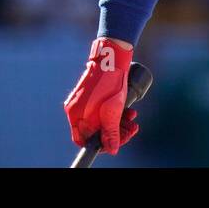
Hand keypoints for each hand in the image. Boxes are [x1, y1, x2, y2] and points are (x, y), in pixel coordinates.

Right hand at [64, 38, 139, 154]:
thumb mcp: (113, 110)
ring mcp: (80, 102)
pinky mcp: (87, 95)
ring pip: (99, 120)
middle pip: (94, 131)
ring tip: (133, 117)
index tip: (117, 141)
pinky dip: (113, 112)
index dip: (101, 144)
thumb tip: (112, 149)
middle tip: (132, 128)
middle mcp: (75, 110)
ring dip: (118, 122)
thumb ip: (111, 132)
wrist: (112, 57)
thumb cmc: (112, 82)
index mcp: (76, 115)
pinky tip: (128, 109)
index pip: (84, 140)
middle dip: (115, 131)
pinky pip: (99, 110)